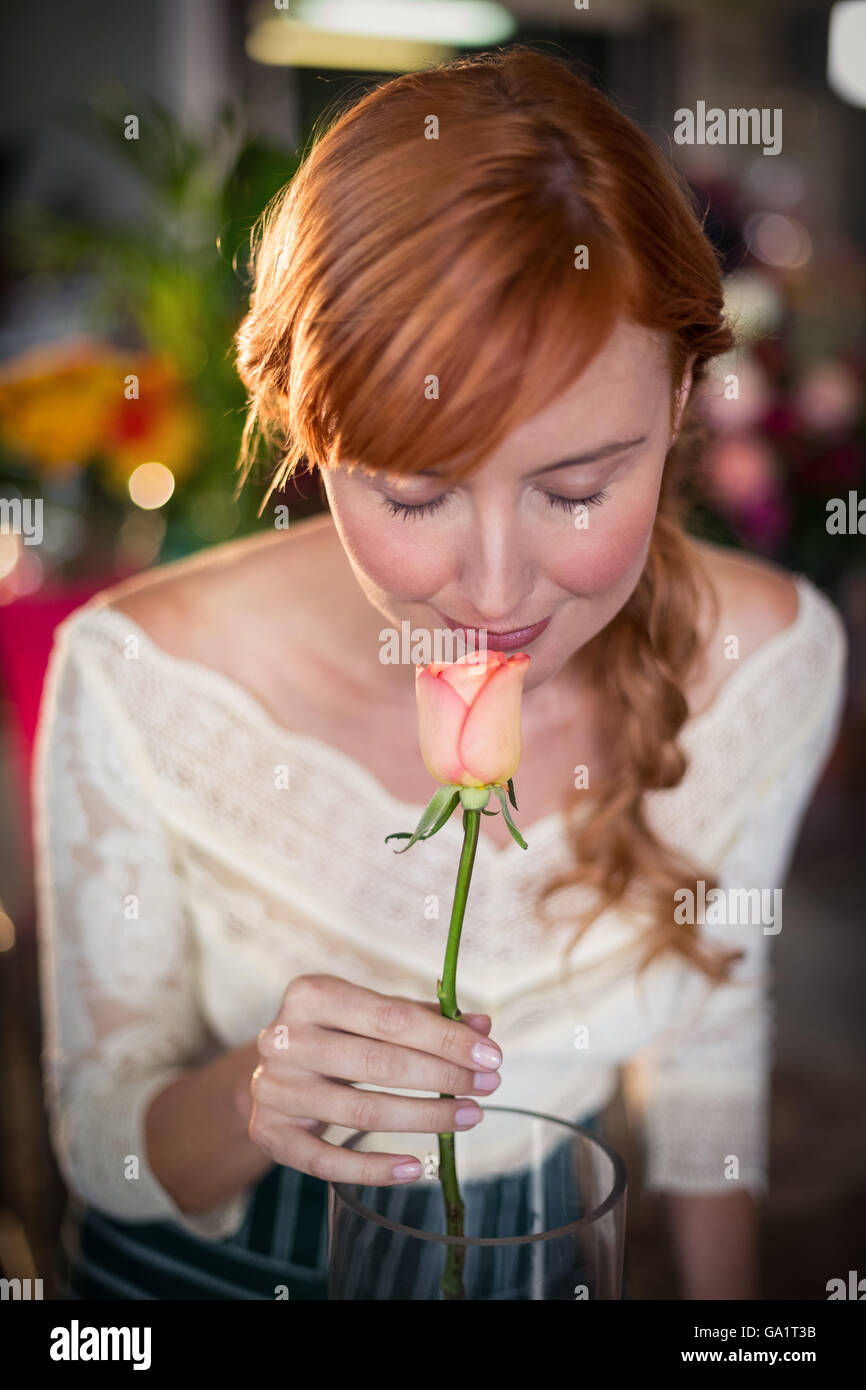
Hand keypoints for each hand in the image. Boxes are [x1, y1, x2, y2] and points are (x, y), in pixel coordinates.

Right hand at [247, 973, 501, 1184]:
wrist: (272, 1072)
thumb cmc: (335, 1034)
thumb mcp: (371, 1014)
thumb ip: (424, 1017)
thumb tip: (483, 1028)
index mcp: (311, 994)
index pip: (391, 1017)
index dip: (445, 1038)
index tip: (491, 1055)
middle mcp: (284, 1039)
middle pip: (378, 1063)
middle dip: (443, 1076)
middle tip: (488, 1086)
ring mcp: (273, 1089)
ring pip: (359, 1111)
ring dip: (424, 1117)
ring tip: (470, 1116)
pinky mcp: (270, 1134)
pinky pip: (327, 1161)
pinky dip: (374, 1168)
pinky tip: (417, 1167)